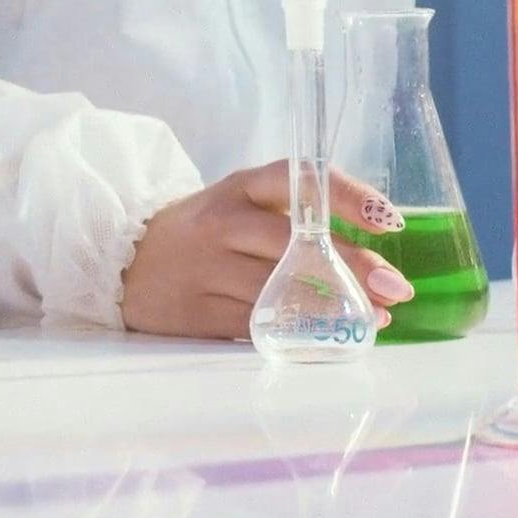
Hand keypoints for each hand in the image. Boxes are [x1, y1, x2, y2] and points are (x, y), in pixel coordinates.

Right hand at [121, 162, 412, 340]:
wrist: (122, 264)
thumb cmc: (200, 235)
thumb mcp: (237, 207)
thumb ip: (291, 220)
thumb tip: (370, 256)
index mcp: (238, 188)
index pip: (298, 180)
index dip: (347, 196)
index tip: (388, 220)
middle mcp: (222, 222)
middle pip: (297, 243)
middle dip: (354, 266)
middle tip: (395, 286)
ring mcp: (207, 268)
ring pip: (282, 288)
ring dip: (335, 306)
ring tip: (373, 319)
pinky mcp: (197, 311)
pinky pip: (258, 323)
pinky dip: (299, 332)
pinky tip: (326, 336)